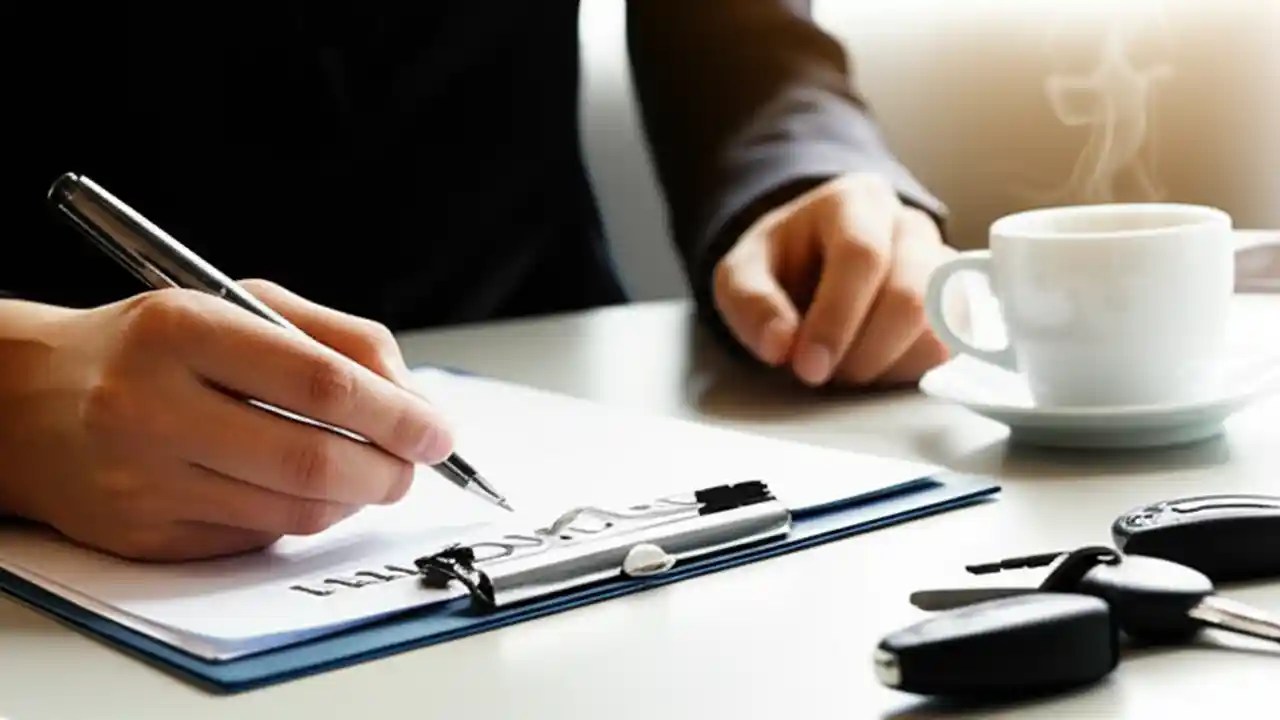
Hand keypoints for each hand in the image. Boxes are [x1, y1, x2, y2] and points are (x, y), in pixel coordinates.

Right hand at [0, 280, 452, 560]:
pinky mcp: (146, 537)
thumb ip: (339, 341)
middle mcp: (151, 406)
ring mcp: (144, 480)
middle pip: (312, 459)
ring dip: (356, 499)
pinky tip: (304, 490)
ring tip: (370, 474)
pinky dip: (305, 519)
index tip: (437, 430)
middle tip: (415, 463)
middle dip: (389, 469)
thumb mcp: (241, 306)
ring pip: (295, 512)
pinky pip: (260, 540)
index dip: (396, 413)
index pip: (320, 381)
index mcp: (181, 330)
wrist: (31, 402)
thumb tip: (414, 404)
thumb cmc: (155, 346)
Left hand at [712, 173, 955, 386]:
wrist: (815, 260)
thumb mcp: (741, 272)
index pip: (863, 256)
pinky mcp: (956, 306)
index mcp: (855, 203)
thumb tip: (781, 344)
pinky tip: (872, 363)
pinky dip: (906, 371)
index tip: (808, 365)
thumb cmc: (783, 263)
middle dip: (862, 353)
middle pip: (911, 296)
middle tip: (822, 373)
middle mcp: (910, 227)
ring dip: (884, 366)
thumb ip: (751, 302)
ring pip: (936, 329)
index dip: (836, 318)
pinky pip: (948, 350)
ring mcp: (941, 266)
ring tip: (843, 363)